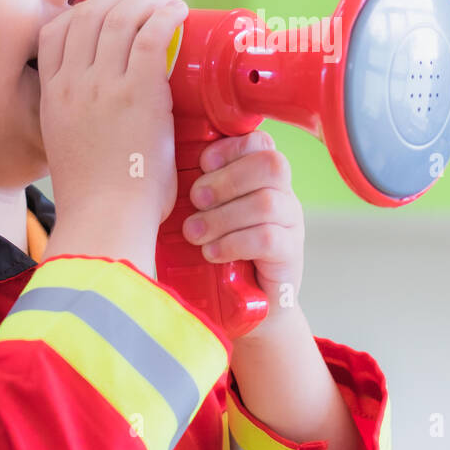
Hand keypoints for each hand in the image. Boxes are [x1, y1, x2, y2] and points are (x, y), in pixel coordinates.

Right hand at [38, 0, 187, 269]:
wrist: (106, 221)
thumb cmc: (98, 200)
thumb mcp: (69, 150)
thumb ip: (80, 123)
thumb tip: (106, 113)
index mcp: (51, 97)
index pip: (55, 31)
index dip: (84, 10)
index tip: (109, 9)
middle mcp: (72, 84)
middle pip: (89, 14)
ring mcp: (103, 85)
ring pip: (121, 17)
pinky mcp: (138, 92)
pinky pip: (151, 34)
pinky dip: (165, 15)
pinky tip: (179, 11)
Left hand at [180, 130, 305, 339]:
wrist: (243, 308)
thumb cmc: (217, 252)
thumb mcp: (204, 214)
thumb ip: (195, 190)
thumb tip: (158, 168)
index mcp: (262, 177)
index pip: (260, 142)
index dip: (230, 147)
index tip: (201, 162)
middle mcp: (283, 194)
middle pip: (271, 165)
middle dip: (227, 179)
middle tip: (195, 200)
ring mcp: (291, 224)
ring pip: (267, 202)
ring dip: (223, 216)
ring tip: (195, 233)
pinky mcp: (290, 255)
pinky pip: (269, 238)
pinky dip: (234, 243)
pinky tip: (212, 253)